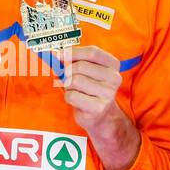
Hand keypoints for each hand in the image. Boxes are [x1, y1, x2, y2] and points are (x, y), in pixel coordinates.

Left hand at [58, 45, 139, 169]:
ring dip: (68, 85)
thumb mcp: (87, 71)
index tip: (58, 55)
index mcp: (113, 65)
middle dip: (68, 71)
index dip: (72, 52)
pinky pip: (72, 96)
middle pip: (81, 66)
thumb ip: (74, 61)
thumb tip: (55, 55)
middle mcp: (114, 78)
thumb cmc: (90, 89)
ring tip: (75, 90)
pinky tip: (76, 101)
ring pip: (75, 81)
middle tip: (67, 78)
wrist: (102, 116)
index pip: (92, 52)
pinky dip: (68, 97)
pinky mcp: (98, 107)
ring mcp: (107, 94)